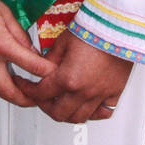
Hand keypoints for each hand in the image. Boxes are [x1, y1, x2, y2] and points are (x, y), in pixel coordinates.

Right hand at [0, 0, 55, 106]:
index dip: (47, 73)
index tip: (52, 75)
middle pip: (10, 92)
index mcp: (2, 44)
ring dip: (2, 92)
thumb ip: (19, 35)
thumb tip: (31, 51)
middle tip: (32, 99)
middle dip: (26, 100)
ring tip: (8, 85)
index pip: (32, 66)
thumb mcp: (4, 13)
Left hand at [15, 29, 132, 122]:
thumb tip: (43, 66)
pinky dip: (93, 113)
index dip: (28, 90)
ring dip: (67, 113)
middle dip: (45, 106)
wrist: (119, 27)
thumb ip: (50, 58)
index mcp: (68, 79)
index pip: (41, 94)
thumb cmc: (93, 29)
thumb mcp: (63, 41)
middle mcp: (84, 91)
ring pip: (79, 117)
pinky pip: (103, 112)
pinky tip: (87, 107)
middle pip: (58, 113)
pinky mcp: (115, 92)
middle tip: (41, 98)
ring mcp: (100, 94)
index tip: (24, 86)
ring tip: (61, 104)